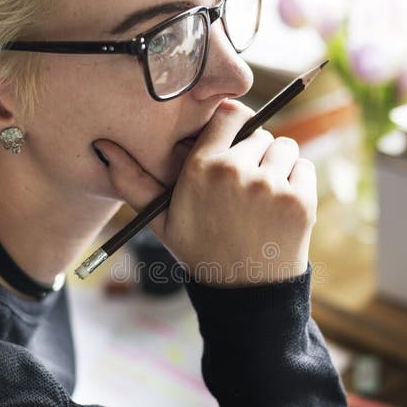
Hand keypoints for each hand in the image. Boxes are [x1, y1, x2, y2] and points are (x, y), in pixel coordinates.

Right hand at [94, 101, 316, 286]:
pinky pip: (304, 167)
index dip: (235, 125)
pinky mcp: (299, 200)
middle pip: (260, 132)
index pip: (230, 112)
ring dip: (278, 166)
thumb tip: (102, 146)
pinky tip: (279, 209)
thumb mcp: (160, 219)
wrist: (244, 294)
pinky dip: (297, 183)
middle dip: (255, 154)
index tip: (235, 143)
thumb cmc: (201, 252)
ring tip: (262, 199)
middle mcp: (236, 172)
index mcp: (201, 169)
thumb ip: (133, 181)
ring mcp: (271, 186)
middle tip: (244, 189)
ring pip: (285, 147)